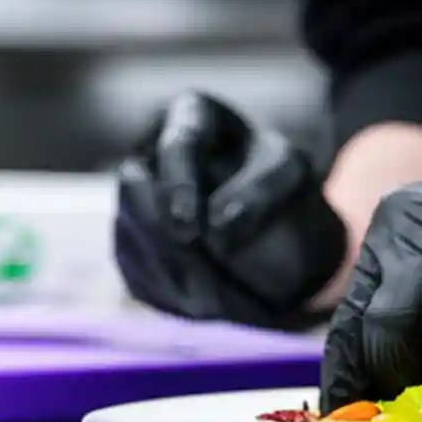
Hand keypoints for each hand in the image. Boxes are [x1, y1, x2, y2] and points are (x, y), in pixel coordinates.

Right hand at [115, 91, 345, 328]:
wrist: (279, 230)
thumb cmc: (282, 185)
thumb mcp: (290, 174)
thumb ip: (261, 192)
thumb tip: (215, 228)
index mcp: (192, 115)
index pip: (178, 145)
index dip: (178, 187)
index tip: (189, 231)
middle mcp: (150, 151)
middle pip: (139, 198)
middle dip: (172, 246)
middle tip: (208, 284)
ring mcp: (133, 201)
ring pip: (134, 242)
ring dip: (178, 279)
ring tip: (227, 304)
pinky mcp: (132, 246)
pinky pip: (139, 276)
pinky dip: (173, 297)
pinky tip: (210, 306)